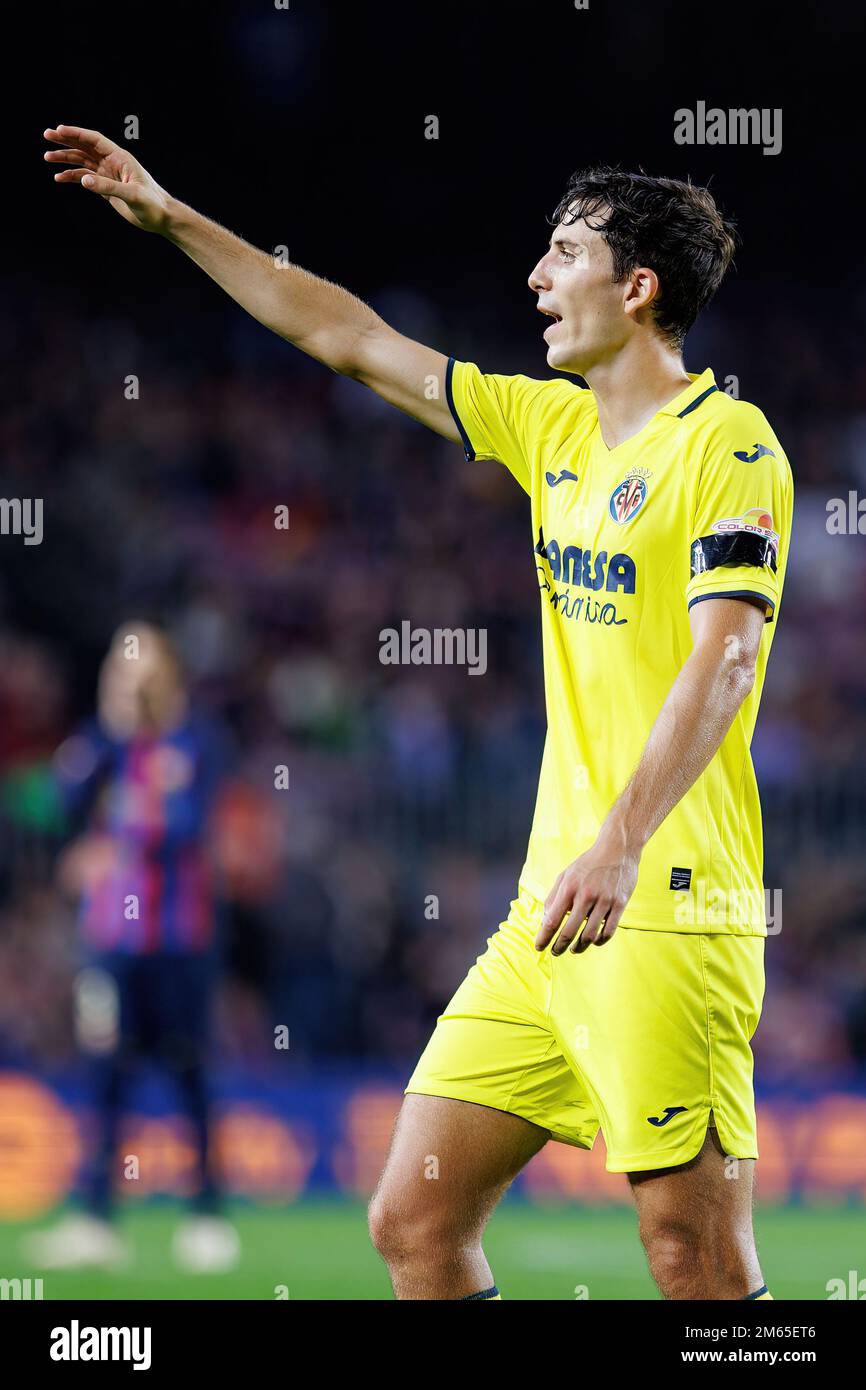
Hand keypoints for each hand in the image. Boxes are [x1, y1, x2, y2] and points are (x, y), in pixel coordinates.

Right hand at [44, 125, 171, 232]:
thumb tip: (83, 180)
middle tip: (47, 136)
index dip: (77, 134)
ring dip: (65, 159)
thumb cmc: (153, 204)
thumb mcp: (132, 195)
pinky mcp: (106, 189)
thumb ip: (107, 187)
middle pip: (85, 147)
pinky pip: (85, 179)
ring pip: (83, 162)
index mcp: (120, 158)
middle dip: (66, 141)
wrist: (161, 218)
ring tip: (47, 157)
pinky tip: (59, 178)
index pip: (95, 140)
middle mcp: (113, 163)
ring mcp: (109, 175)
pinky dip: (72, 177)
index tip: (59, 130)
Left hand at [535, 833, 639, 954]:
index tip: (539, 947)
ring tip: (574, 949)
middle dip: (559, 946)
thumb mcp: (566, 875)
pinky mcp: (620, 904)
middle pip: (569, 932)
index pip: (552, 919)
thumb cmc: (588, 864)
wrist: (618, 849)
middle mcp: (586, 895)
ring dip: (579, 947)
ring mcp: (605, 900)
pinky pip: (609, 931)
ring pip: (589, 935)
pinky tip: (593, 942)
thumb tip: (546, 921)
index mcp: (569, 887)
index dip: (544, 937)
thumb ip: (554, 897)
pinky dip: (599, 941)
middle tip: (555, 952)